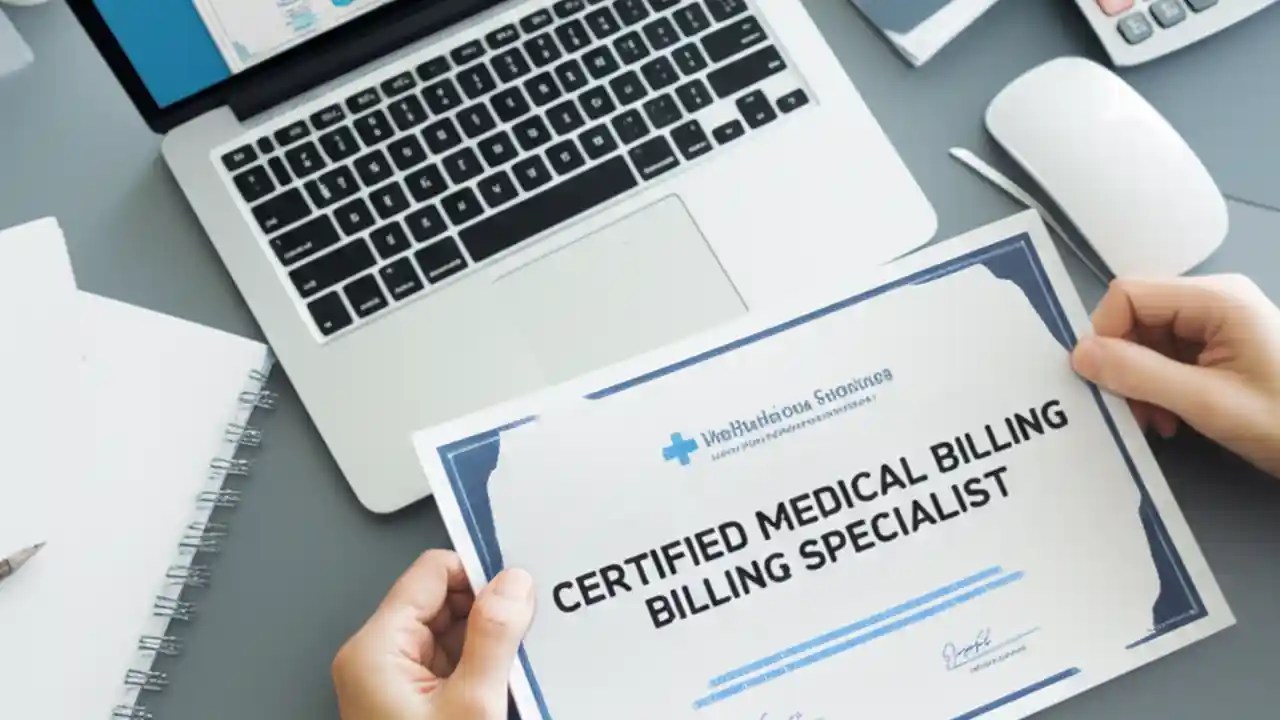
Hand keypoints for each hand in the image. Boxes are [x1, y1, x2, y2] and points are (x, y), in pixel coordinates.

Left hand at [332, 550, 534, 719]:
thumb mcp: (471, 708)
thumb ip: (494, 638)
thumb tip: (512, 584)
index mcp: (376, 649)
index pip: (430, 573)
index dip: (478, 572)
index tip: (521, 583)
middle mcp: (378, 659)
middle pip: (442, 602)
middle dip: (489, 611)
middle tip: (531, 628)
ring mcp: (394, 683)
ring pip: (451, 634)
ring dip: (490, 643)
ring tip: (521, 664)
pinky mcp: (412, 705)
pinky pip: (452, 666)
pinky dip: (483, 669)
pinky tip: (507, 685)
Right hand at [1071, 275, 1279, 476]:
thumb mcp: (1208, 402)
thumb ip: (1140, 375)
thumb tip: (1080, 356)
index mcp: (1217, 300)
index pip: (1129, 294)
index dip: (1105, 335)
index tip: (1103, 382)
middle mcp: (1215, 302)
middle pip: (1136, 318)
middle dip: (1124, 365)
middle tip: (1132, 412)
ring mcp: (1220, 324)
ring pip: (1148, 341)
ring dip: (1140, 383)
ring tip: (1157, 422)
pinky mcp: (1222, 348)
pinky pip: (1168, 357)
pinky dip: (1159, 388)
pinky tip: (1172, 419)